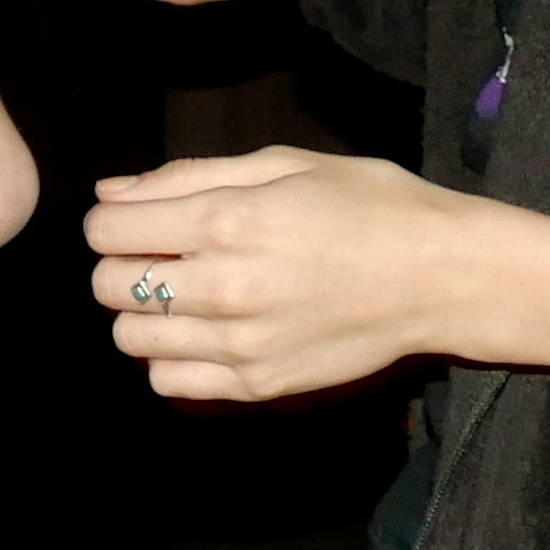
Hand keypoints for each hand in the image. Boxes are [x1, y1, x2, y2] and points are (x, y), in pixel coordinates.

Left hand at [85, 148, 549, 398]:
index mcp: (228, 221)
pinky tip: (205, 332)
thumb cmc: (370, 204)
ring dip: (142, 314)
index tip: (140, 219)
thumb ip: (189, 177)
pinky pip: (170, 381)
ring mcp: (242, 345)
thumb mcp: (285, 164)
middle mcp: (226, 287)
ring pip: (130, 339)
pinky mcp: (259, 385)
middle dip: (121, 265)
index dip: (112, 220)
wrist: (442, 275)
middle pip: (108, 287)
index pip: (107, 232)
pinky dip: (172, 356)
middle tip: (162, 256)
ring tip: (186, 295)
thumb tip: (111, 193)